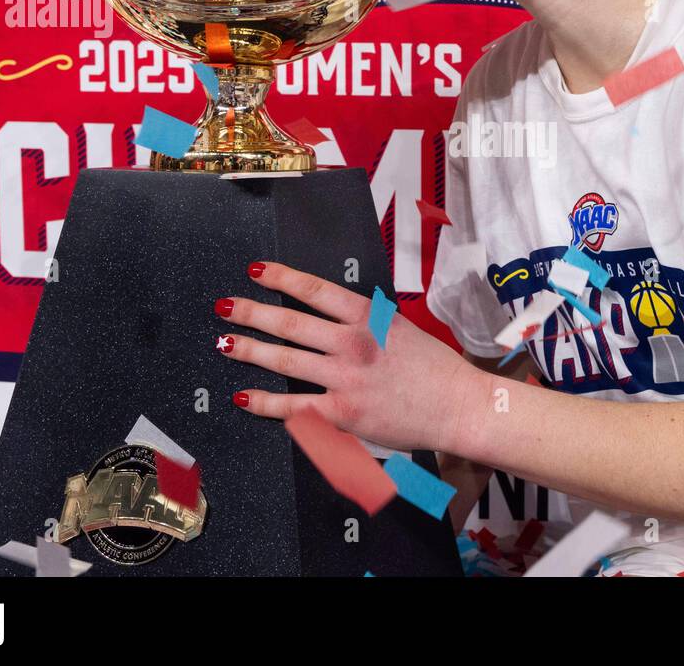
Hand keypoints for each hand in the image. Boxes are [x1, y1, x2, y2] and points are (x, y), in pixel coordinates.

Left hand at [216, 261, 485, 452]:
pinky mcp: (343, 413)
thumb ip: (368, 322)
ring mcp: (344, 378)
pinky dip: (264, 402)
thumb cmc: (436, 369)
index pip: (315, 290)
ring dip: (249, 350)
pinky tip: (243, 396)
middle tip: (226, 306)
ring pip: (285, 360)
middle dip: (252, 312)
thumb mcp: (401, 329)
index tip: (258, 271)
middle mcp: (352, 344)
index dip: (281, 278)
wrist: (458, 405)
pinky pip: (293, 406)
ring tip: (224, 342)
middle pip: (290, 323)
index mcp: (368, 318)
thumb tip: (336, 315)